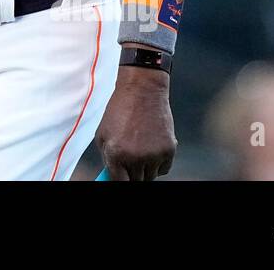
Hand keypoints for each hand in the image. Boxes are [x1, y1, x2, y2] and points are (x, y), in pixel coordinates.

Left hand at [95, 65, 175, 179]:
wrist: (142, 90)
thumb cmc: (119, 111)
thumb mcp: (104, 134)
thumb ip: (108, 158)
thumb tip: (112, 177)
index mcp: (115, 154)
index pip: (119, 182)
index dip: (120, 181)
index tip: (121, 178)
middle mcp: (135, 157)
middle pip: (136, 181)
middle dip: (132, 174)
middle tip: (130, 163)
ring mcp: (153, 155)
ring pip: (150, 176)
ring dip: (145, 168)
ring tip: (140, 148)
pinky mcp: (169, 150)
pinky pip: (163, 169)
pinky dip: (158, 163)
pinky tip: (152, 146)